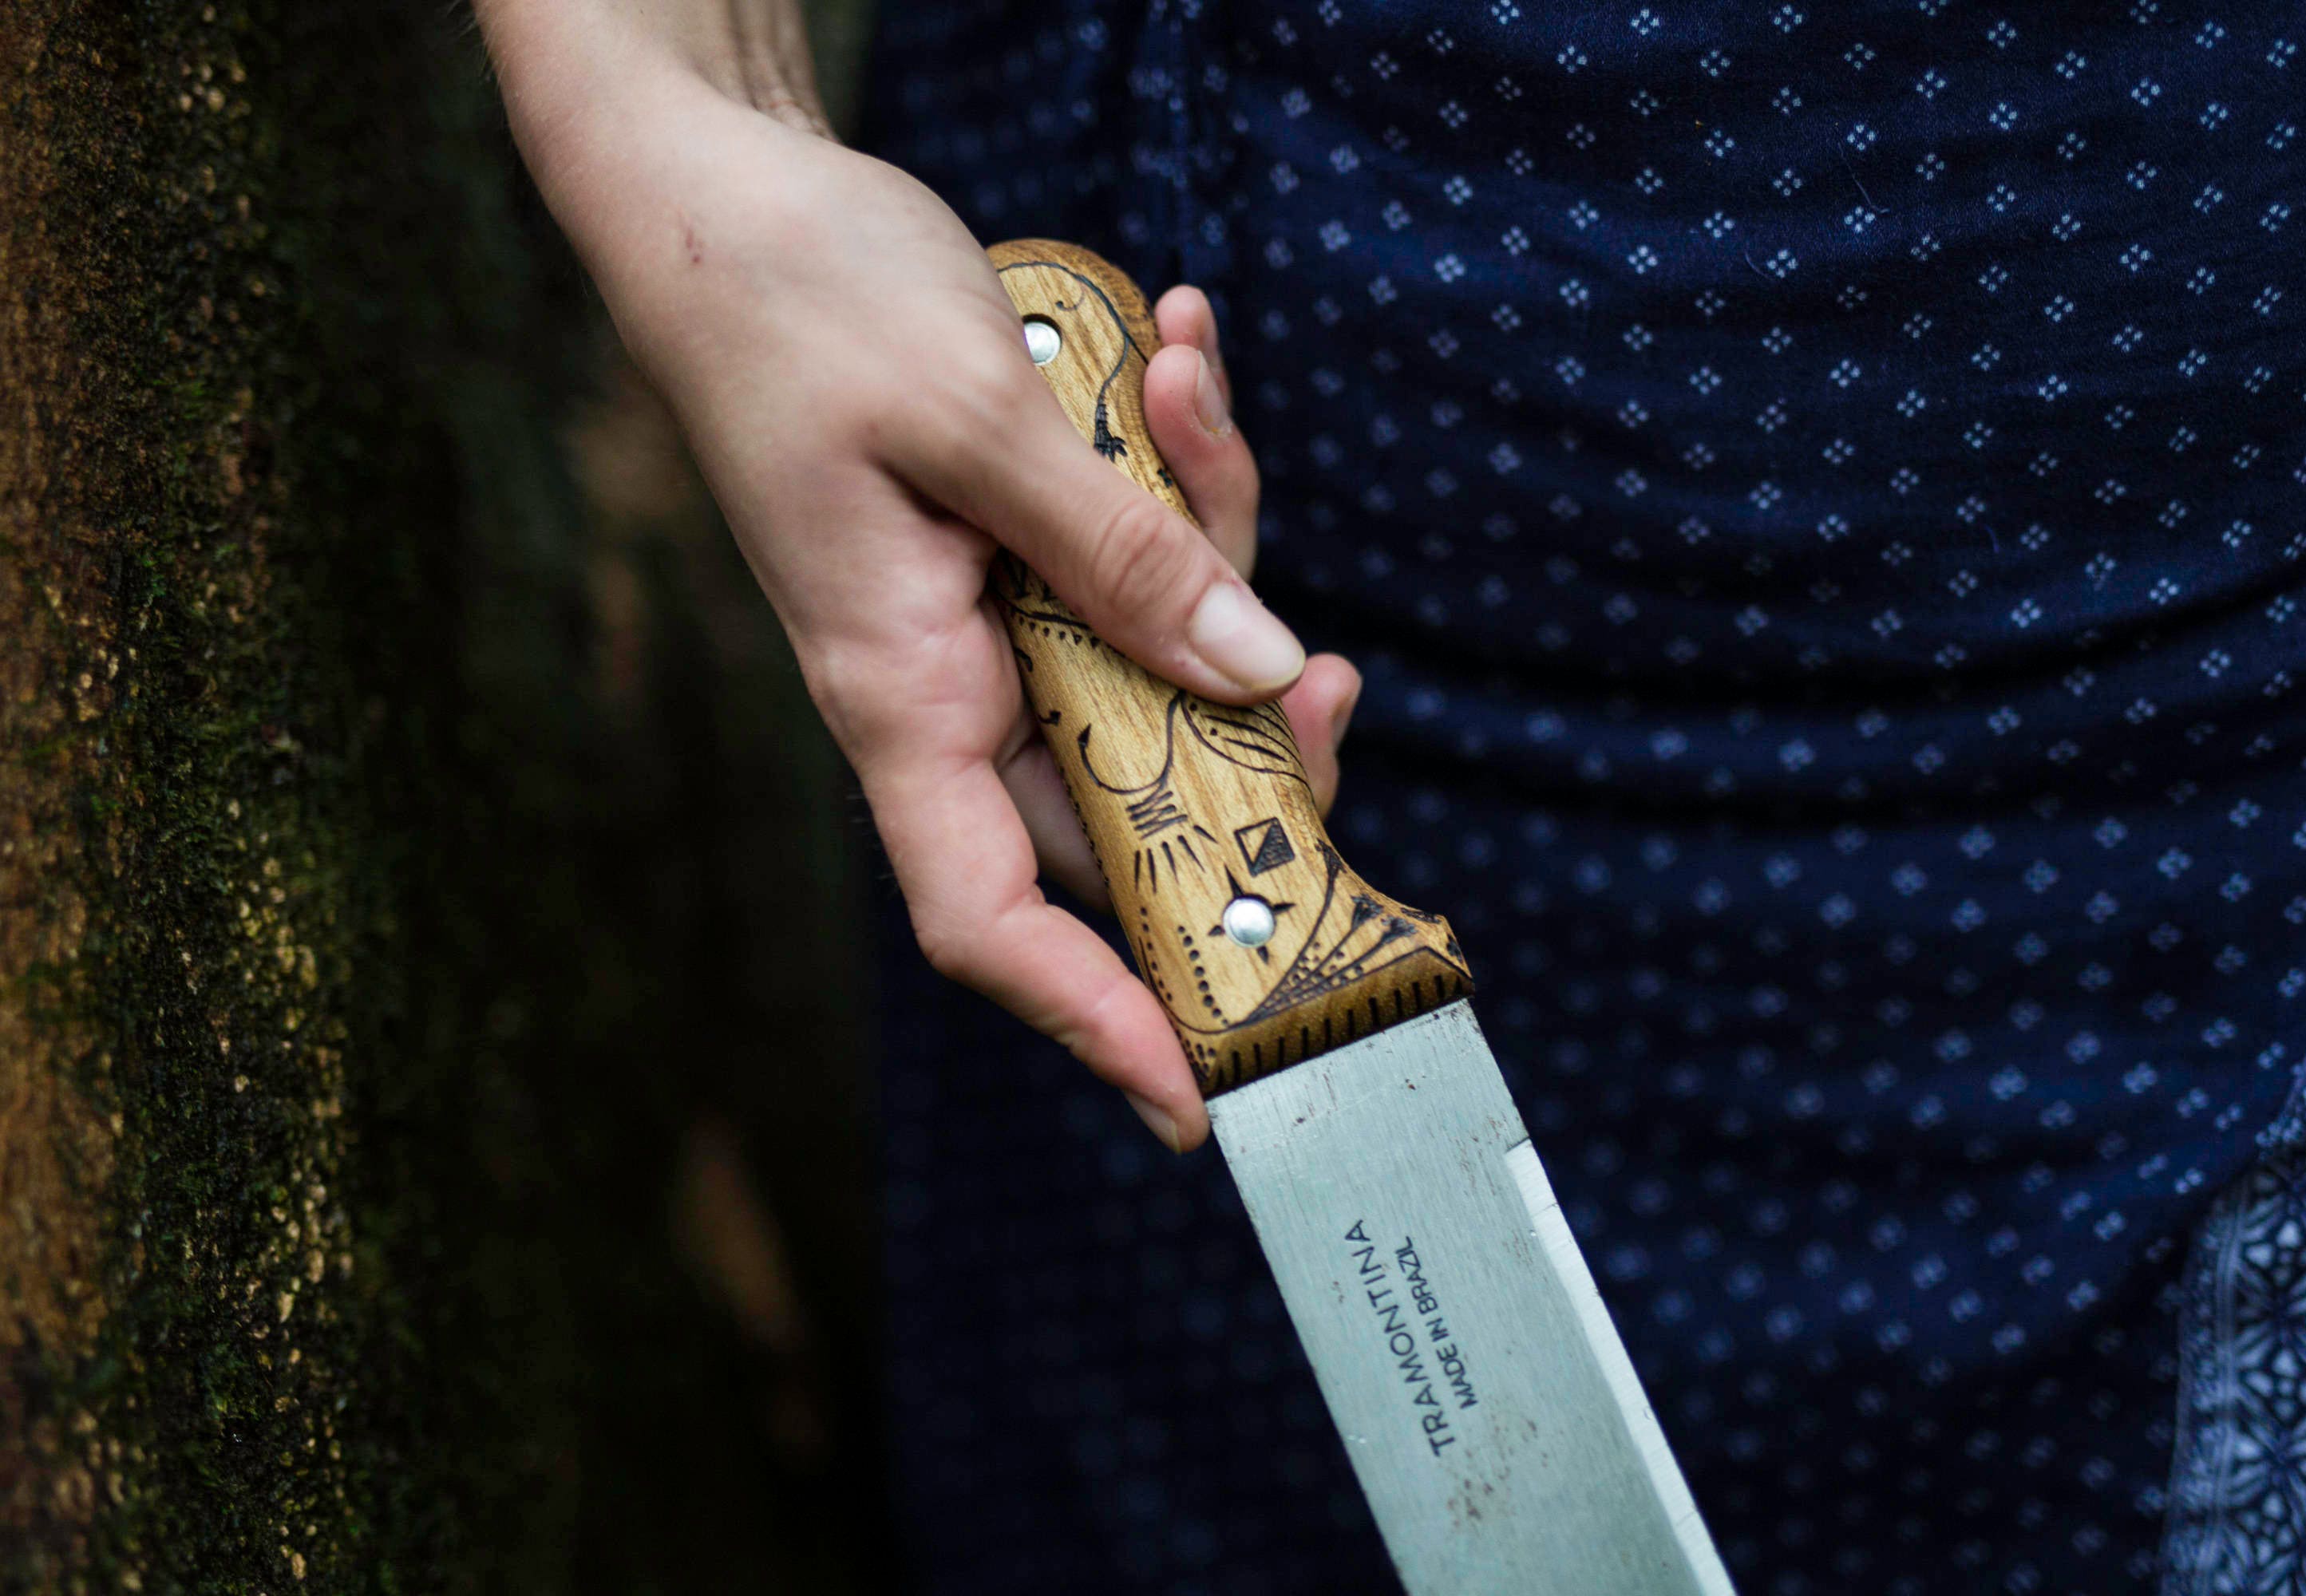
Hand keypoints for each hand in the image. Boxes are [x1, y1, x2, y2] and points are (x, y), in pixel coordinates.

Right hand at [479, 2, 1360, 1150]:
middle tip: (1334, 690)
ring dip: (1217, 550)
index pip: (994, 918)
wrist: (723, 191)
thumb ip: (1116, 554)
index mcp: (897, 694)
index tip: (1203, 1099)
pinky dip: (1179, 472)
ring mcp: (990, 617)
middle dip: (1252, 765)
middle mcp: (949, 684)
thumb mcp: (966, 418)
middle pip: (1127, 804)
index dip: (1097, 1020)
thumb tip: (1254, 673)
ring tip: (1185, 388)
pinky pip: (1141, 560)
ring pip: (1159, 669)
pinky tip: (1177, 353)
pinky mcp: (1022, 545)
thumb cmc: (789, 301)